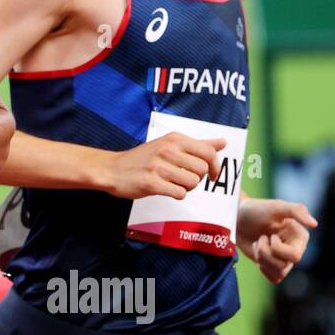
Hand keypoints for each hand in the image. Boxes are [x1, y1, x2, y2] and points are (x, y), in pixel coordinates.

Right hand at [100, 132, 226, 199]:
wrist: (112, 169)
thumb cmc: (143, 158)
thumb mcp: (169, 145)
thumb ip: (197, 145)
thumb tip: (223, 142)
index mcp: (174, 139)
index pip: (209, 152)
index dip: (216, 167)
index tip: (212, 175)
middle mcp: (167, 150)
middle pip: (202, 170)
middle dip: (197, 178)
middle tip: (183, 178)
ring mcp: (158, 166)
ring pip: (192, 183)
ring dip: (186, 187)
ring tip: (173, 183)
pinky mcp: (151, 183)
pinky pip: (179, 193)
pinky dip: (176, 195)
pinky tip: (165, 189)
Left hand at [237, 198, 316, 282]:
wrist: (237, 217)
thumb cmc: (257, 209)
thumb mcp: (277, 206)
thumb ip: (297, 211)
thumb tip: (314, 224)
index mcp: (300, 236)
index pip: (295, 256)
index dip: (277, 248)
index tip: (270, 235)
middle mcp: (295, 248)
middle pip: (285, 266)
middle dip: (266, 253)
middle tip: (260, 239)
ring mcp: (284, 258)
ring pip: (279, 273)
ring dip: (261, 258)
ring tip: (258, 243)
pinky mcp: (273, 264)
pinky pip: (275, 279)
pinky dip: (264, 269)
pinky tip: (258, 254)